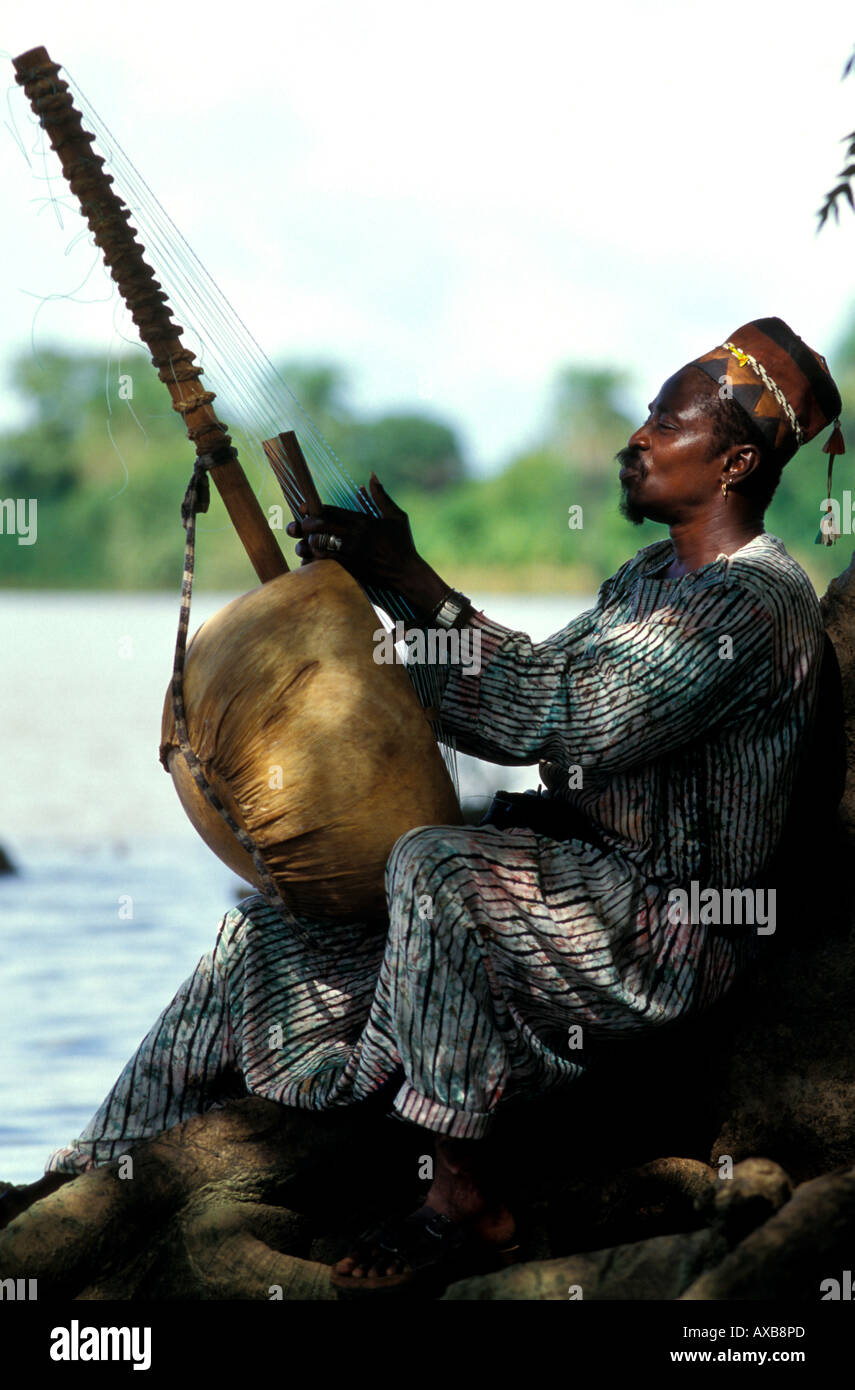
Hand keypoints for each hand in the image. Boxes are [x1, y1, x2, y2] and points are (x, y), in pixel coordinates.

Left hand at [285, 474, 419, 591]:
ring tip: (302, 545)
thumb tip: (371, 475)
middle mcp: (356, 536)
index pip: (332, 511)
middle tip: (296, 527)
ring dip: (307, 544)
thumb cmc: (403, 544)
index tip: (302, 508)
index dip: (313, 509)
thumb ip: (381, 496)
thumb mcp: (397, 517)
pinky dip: (314, 560)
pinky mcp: (351, 569)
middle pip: (322, 525)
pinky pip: (325, 563)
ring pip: (320, 545)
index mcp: (364, 521)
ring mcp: (352, 553)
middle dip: (305, 525)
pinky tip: (310, 559)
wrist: (407, 574)